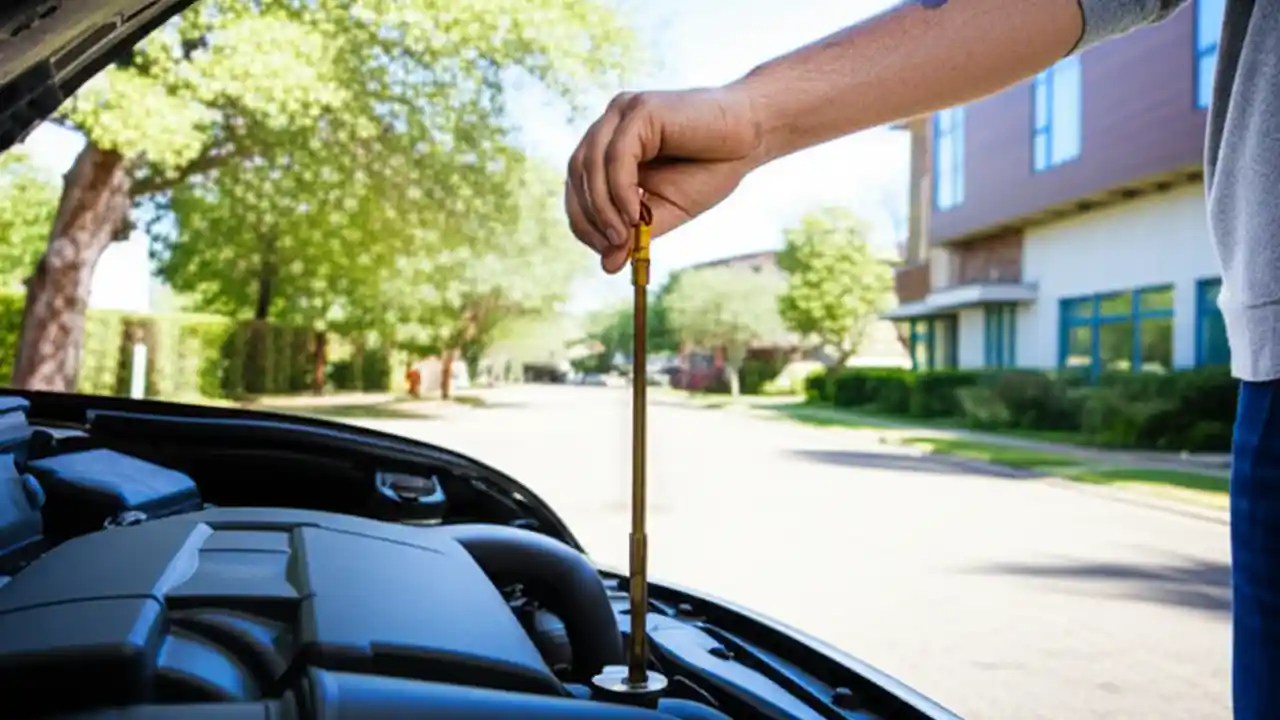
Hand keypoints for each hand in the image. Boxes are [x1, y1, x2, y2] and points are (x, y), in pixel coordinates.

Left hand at [565, 87, 766, 272]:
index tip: (604, 252)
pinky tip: (633, 214)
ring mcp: (623, 112)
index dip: (583, 220)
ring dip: (602, 208)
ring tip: (622, 238)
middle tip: (611, 249)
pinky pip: (616, 156)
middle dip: (588, 217)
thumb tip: (607, 266)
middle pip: (576, 173)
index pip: (578, 183)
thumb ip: (636, 232)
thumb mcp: (666, 209)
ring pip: (589, 164)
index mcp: (610, 144)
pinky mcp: (640, 109)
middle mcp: (610, 124)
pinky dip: (619, 190)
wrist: (752, 136)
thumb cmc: (711, 168)